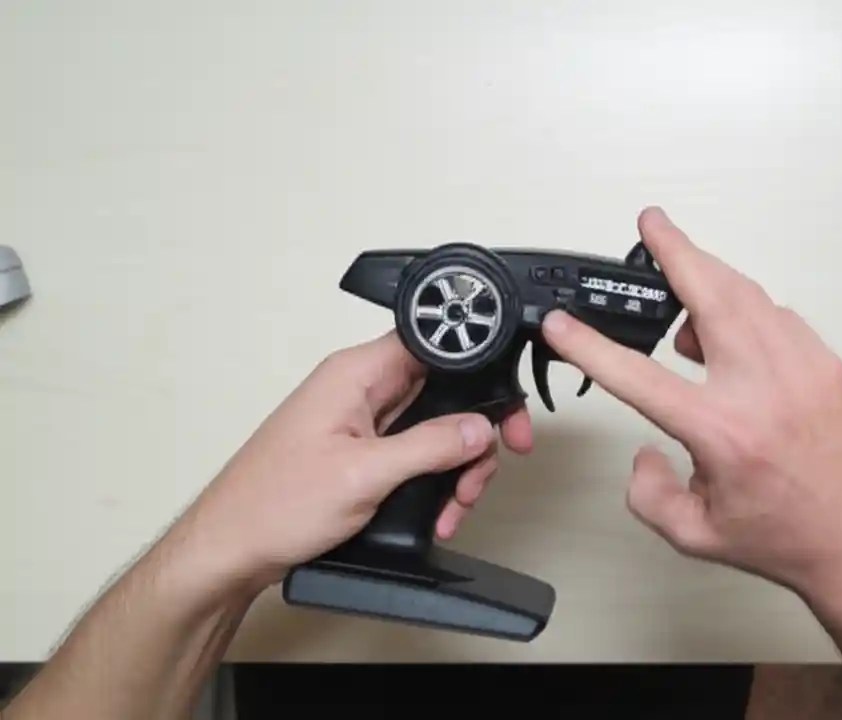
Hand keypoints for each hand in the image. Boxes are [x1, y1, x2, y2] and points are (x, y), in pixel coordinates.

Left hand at [173, 331, 533, 592]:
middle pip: (445, 392)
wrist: (231, 551)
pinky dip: (435, 483)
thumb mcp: (364, 474)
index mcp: (356, 374)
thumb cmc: (274, 505)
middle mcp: (361, 390)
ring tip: (456, 506)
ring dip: (456, 469)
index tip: (503, 412)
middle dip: (473, 437)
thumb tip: (479, 427)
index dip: (478, 372)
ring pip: (437, 429)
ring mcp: (363, 422)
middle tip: (484, 472)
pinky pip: (417, 455)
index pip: (435, 346)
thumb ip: (429, 446)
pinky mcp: (364, 452)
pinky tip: (438, 513)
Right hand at [541, 207, 841, 597]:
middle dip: (675, 250)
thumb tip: (641, 451)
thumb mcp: (694, 534)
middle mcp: (763, 388)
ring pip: (747, 295)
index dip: (590, 346)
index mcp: (722, 431)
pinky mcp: (824, 363)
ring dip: (711, 278)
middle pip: (710, 295)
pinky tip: (729, 333)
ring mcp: (800, 367)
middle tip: (651, 223)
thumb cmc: (783, 536)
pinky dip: (746, 309)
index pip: (639, 375)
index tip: (562, 324)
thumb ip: (648, 493)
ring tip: (681, 294)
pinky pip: (776, 316)